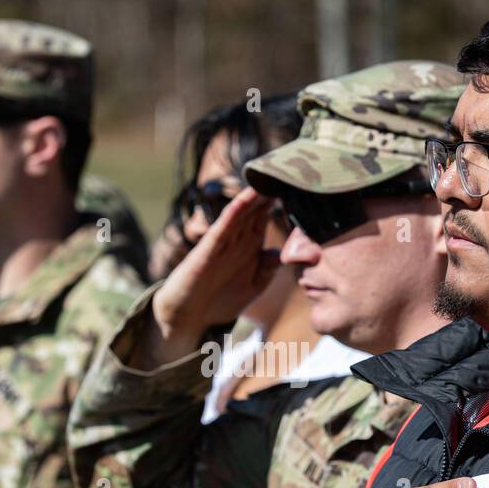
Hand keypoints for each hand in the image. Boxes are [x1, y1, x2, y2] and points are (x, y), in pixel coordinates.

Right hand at [142, 187, 275, 365]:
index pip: (265, 218)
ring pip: (241, 213)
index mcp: (248, 247)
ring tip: (270, 176)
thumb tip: (281, 251)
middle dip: (270, 191)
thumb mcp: (253, 286)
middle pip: (255, 210)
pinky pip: (222, 227)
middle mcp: (236, 240)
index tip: (299, 186)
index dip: (280, 202)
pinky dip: (233, 213)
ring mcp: (222, 243)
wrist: (190, 316)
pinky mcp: (208, 250)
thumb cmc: (220, 300)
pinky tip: (245, 199)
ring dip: (254, 195)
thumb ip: (267, 269)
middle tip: (288, 171)